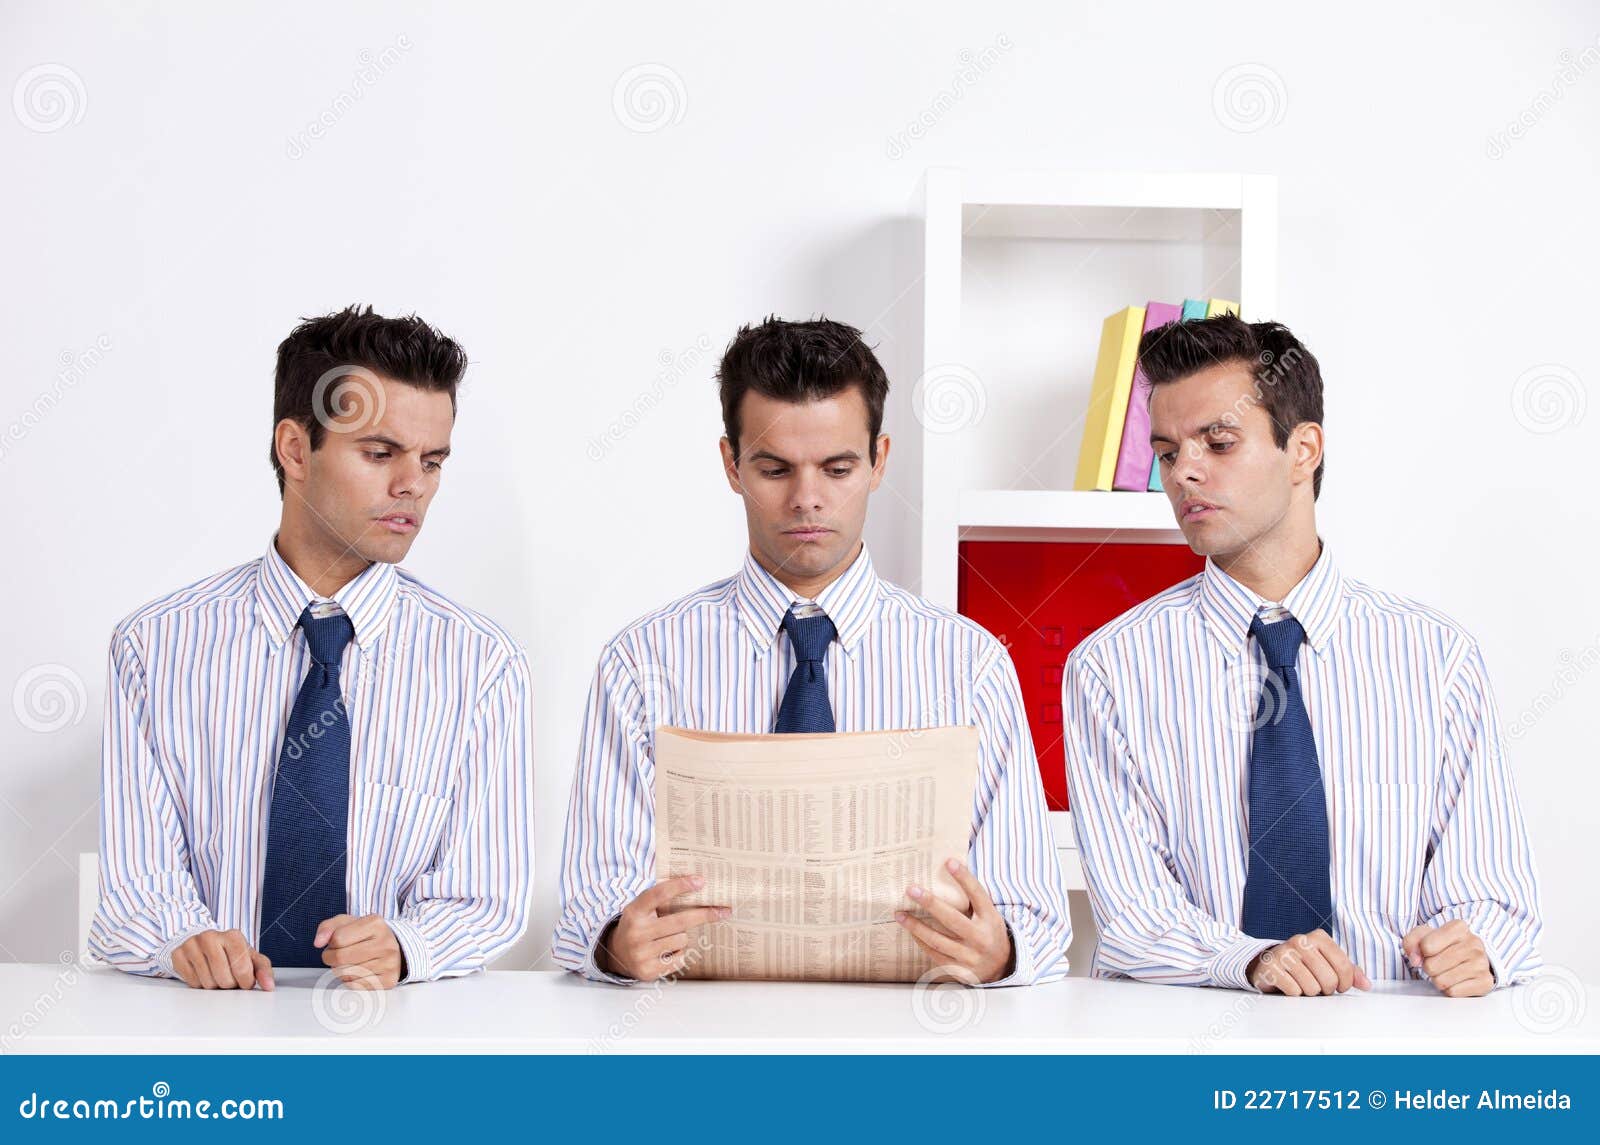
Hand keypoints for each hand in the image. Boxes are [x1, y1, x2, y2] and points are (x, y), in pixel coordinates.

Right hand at [171, 929, 273, 990]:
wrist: (205, 942)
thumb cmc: (231, 952)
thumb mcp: (250, 958)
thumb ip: (263, 970)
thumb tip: (269, 986)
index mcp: (233, 935)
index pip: (242, 967)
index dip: (245, 981)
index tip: (245, 981)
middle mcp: (211, 937)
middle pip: (224, 978)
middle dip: (230, 984)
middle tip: (229, 977)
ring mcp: (191, 945)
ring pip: (207, 983)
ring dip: (215, 986)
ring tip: (217, 975)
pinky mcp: (177, 955)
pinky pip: (192, 983)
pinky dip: (200, 984)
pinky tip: (204, 973)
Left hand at [314, 913, 403, 989]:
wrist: (393, 950)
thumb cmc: (366, 936)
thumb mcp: (347, 924)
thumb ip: (327, 927)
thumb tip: (318, 942)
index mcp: (375, 924)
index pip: (338, 938)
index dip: (331, 943)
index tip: (337, 943)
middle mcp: (385, 942)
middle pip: (340, 957)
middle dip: (331, 959)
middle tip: (337, 956)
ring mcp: (389, 962)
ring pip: (346, 974)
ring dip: (341, 971)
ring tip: (349, 963)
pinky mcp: (388, 980)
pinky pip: (355, 986)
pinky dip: (351, 981)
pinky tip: (358, 973)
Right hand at [596, 875, 729, 981]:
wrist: (616, 954)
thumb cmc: (638, 925)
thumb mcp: (642, 909)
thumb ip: (661, 899)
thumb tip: (696, 885)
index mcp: (634, 912)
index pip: (658, 894)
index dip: (680, 886)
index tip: (700, 881)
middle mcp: (636, 933)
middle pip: (679, 921)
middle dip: (704, 915)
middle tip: (724, 910)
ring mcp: (641, 954)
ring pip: (682, 940)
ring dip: (682, 937)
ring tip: (668, 937)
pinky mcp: (648, 971)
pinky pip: (680, 958)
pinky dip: (679, 953)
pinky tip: (666, 952)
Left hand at [894, 859, 1012, 983]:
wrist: (1002, 968)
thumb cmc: (989, 933)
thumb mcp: (989, 915)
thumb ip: (973, 898)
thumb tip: (950, 868)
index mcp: (991, 920)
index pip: (978, 895)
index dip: (964, 878)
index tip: (949, 862)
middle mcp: (981, 939)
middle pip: (953, 919)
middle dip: (931, 903)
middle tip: (911, 889)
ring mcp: (970, 957)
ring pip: (938, 940)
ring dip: (916, 926)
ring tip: (900, 913)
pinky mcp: (959, 971)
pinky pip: (935, 954)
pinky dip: (921, 941)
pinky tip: (910, 931)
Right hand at [1247, 929, 1371, 995]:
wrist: (1270, 962)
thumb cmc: (1304, 964)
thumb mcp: (1328, 962)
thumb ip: (1349, 971)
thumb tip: (1367, 985)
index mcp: (1318, 937)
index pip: (1344, 966)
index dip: (1346, 983)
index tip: (1340, 986)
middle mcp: (1300, 941)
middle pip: (1328, 979)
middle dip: (1326, 989)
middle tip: (1319, 985)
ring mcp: (1284, 952)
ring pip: (1311, 988)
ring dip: (1309, 992)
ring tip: (1303, 983)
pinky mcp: (1271, 966)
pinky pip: (1294, 991)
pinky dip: (1294, 993)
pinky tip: (1290, 984)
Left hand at [1403, 920, 1493, 997]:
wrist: (1471, 957)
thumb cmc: (1444, 945)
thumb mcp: (1424, 935)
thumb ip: (1411, 942)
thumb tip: (1415, 960)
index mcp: (1459, 927)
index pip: (1426, 946)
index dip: (1422, 951)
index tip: (1429, 949)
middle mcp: (1474, 943)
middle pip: (1432, 966)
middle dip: (1429, 967)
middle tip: (1438, 963)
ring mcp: (1482, 964)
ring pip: (1441, 981)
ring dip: (1438, 979)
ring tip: (1446, 971)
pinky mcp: (1486, 983)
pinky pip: (1453, 992)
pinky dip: (1450, 989)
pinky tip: (1456, 980)